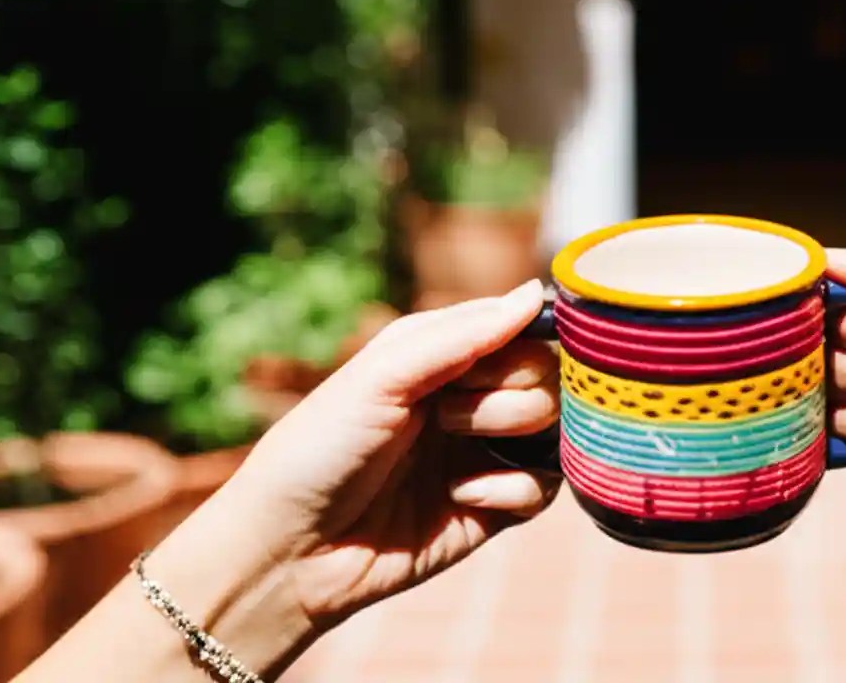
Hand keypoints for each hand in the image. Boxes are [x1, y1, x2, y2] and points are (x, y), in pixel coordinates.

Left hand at [229, 280, 559, 627]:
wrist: (291, 551)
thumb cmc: (318, 450)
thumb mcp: (382, 375)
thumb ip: (462, 335)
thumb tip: (537, 293)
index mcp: (443, 357)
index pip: (521, 330)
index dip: (516, 345)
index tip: (482, 368)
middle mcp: (470, 400)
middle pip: (546, 377)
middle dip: (505, 396)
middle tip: (447, 417)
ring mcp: (484, 455)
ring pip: (555, 428)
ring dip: (508, 435)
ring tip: (452, 453)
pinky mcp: (495, 510)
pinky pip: (546, 488)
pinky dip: (510, 491)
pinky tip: (460, 498)